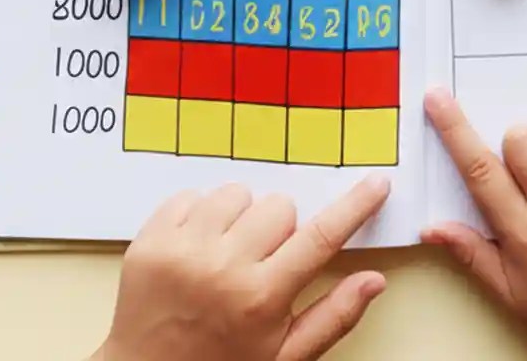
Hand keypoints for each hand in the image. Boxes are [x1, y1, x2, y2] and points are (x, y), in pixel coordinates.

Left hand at [92, 175, 389, 360]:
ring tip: (229, 254)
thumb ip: (333, 317)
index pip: (321, 237)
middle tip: (265, 262)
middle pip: (279, 207)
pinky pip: (191, 196)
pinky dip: (201, 215)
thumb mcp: (285, 357)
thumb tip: (374, 280)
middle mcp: (221, 268)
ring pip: (236, 194)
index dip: (355, 207)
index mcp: (261, 298)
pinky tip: (200, 248)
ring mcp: (181, 250)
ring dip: (241, 217)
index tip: (376, 184)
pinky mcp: (150, 240)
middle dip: (282, 229)